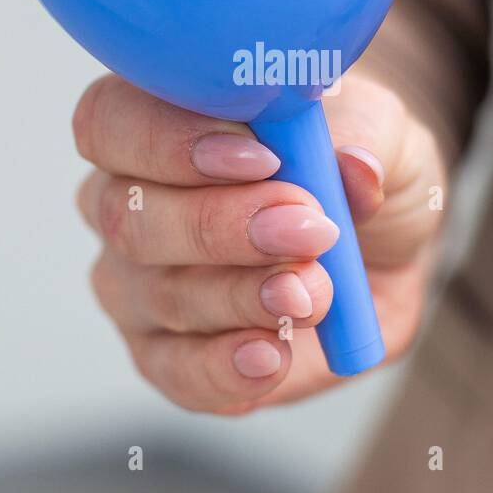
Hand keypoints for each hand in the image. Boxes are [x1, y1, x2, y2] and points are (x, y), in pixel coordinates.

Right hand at [73, 72, 445, 413]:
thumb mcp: (382, 130)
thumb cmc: (351, 163)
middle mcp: (126, 201)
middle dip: (220, 225)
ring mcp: (137, 285)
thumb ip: (365, 136)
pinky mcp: (168, 356)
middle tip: (305, 229)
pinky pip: (177, 371)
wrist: (379, 242)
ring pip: (158, 295)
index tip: (261, 158)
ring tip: (312, 294)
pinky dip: (224, 368)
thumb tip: (354, 167)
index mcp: (152, 120)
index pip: (111, 121)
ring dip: (240, 296)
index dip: (171, 141)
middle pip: (129, 216)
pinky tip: (272, 356)